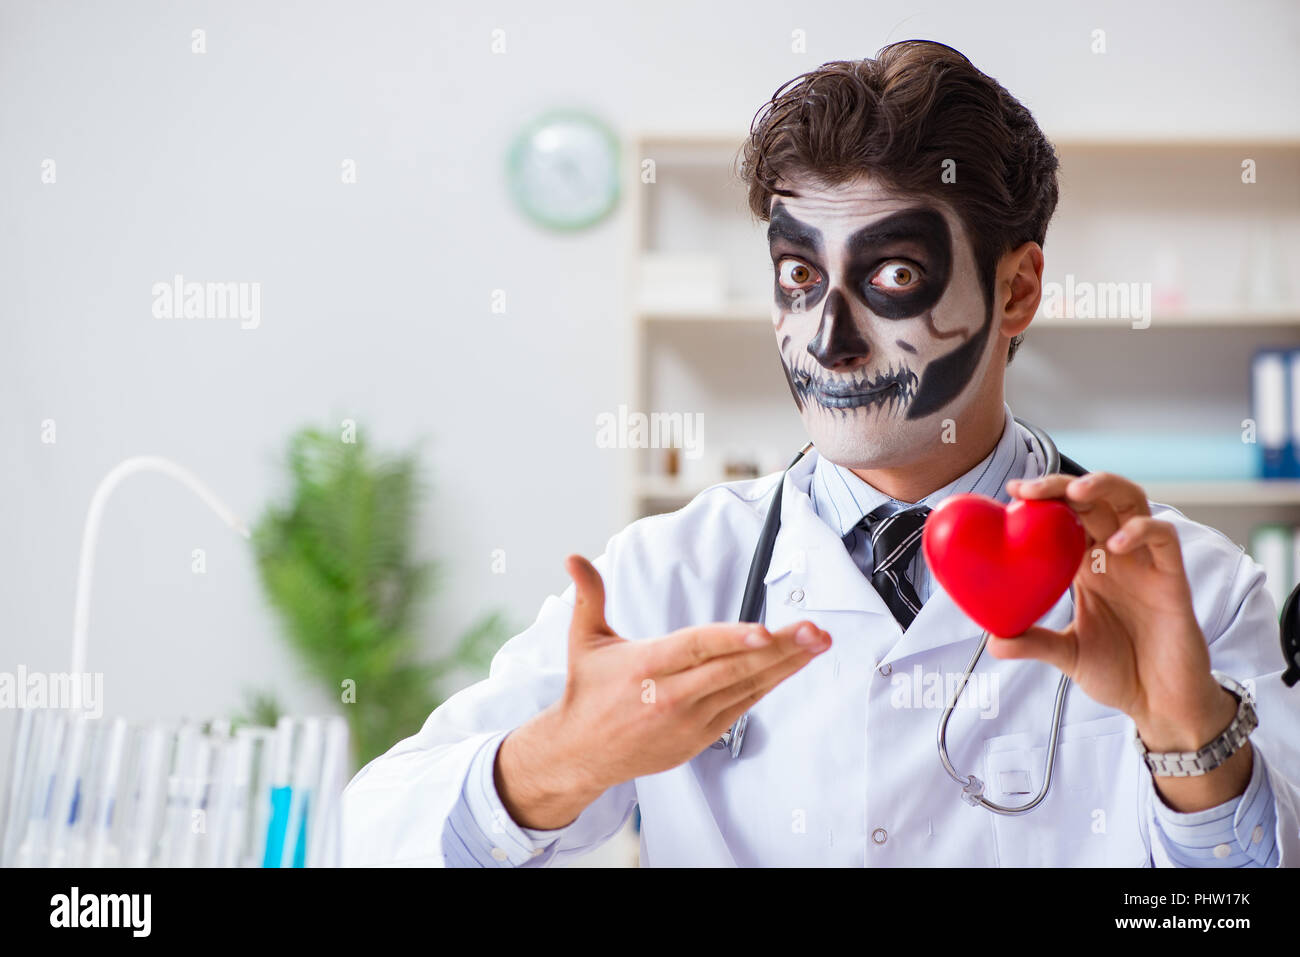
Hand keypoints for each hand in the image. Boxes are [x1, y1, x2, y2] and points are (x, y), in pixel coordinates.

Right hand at [496, 554, 830, 828]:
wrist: (582, 752)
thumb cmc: (588, 691)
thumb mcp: (583, 639)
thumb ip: (589, 595)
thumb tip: (573, 558)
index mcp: (645, 666)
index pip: (696, 648)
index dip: (732, 639)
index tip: (764, 630)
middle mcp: (671, 695)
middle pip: (733, 668)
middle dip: (779, 648)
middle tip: (814, 630)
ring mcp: (690, 720)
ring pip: (746, 687)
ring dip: (786, 664)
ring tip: (818, 642)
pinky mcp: (702, 736)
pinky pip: (744, 705)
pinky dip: (770, 684)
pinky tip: (793, 664)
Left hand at [997, 472, 1247, 810]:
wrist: (1161, 703)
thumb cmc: (1119, 672)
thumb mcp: (1067, 654)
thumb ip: (1033, 643)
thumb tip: (992, 642)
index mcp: (1086, 566)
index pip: (1065, 516)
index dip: (1043, 498)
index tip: (1012, 490)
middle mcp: (1115, 557)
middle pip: (1095, 499)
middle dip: (1064, 485)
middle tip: (1032, 489)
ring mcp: (1145, 564)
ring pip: (1132, 503)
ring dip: (1106, 488)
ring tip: (1077, 493)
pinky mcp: (1172, 579)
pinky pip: (1164, 539)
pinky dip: (1141, 531)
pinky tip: (1114, 545)